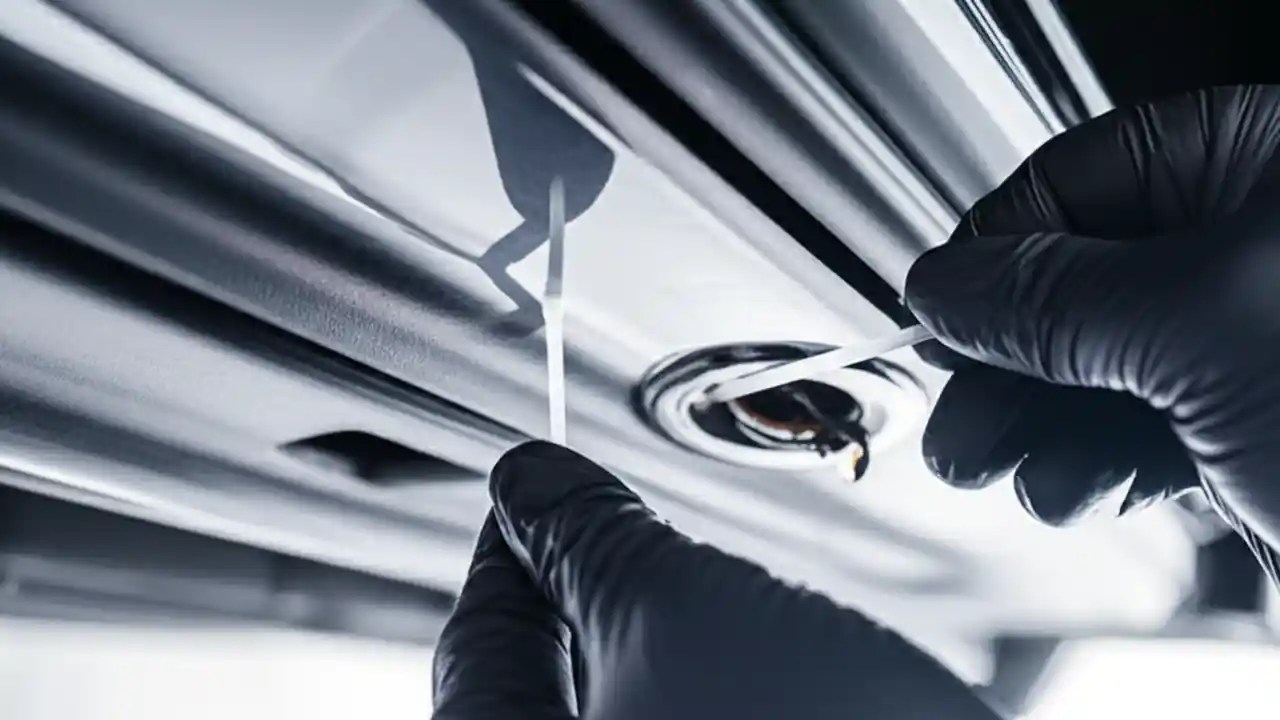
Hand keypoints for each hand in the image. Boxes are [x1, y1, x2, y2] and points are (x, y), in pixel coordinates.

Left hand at [434, 441, 1002, 718]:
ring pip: (625, 703)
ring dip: (653, 641)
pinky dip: (705, 686)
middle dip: (584, 590)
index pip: (483, 638)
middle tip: (617, 523)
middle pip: (548, 678)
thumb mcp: (683, 611)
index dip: (513, 542)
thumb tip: (532, 482)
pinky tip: (753, 661)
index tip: (539, 486)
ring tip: (703, 596)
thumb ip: (591, 540)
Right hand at [905, 85, 1279, 580]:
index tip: (937, 317)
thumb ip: (1052, 300)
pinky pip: (1138, 429)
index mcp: (1258, 168)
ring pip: (1095, 368)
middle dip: (1005, 360)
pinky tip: (1073, 489)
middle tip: (954, 419)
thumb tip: (946, 284)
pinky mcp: (1250, 427)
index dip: (994, 254)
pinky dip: (1092, 465)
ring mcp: (1249, 342)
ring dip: (1036, 426)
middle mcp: (1251, 248)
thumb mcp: (1201, 327)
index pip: (1076, 182)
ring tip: (1002, 467)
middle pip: (1073, 285)